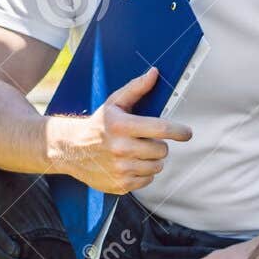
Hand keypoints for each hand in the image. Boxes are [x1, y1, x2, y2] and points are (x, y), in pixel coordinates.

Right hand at [49, 67, 191, 193]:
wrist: (70, 149)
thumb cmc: (98, 124)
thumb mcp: (114, 103)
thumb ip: (136, 88)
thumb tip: (155, 73)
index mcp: (122, 126)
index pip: (161, 129)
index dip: (179, 131)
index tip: (187, 133)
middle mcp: (121, 148)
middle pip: (162, 150)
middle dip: (158, 145)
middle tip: (145, 141)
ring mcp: (120, 169)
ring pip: (157, 166)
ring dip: (152, 160)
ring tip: (136, 152)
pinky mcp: (120, 185)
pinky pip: (148, 180)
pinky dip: (144, 173)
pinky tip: (130, 164)